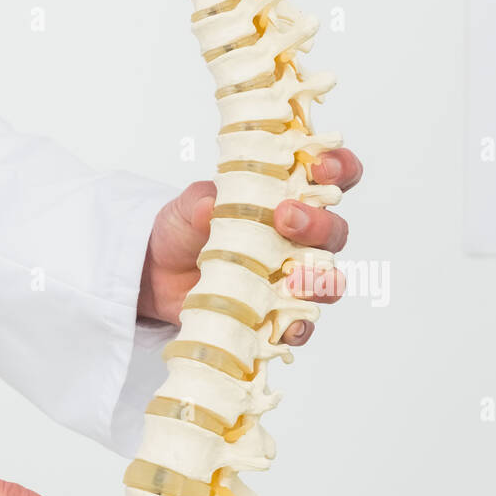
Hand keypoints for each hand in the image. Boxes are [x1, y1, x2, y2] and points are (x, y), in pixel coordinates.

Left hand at [137, 149, 363, 345]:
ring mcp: (289, 277)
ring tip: (294, 278)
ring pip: (328, 280)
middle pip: (334, 232)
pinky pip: (300, 323)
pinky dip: (300, 326)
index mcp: (286, 199)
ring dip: (321, 280)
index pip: (330, 179)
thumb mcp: (186, 207)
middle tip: (285, 219)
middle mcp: (297, 239)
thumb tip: (209, 206)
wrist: (156, 277)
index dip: (338, 169)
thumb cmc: (182, 232)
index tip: (320, 169)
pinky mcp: (274, 312)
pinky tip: (288, 324)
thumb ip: (199, 202)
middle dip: (319, 225)